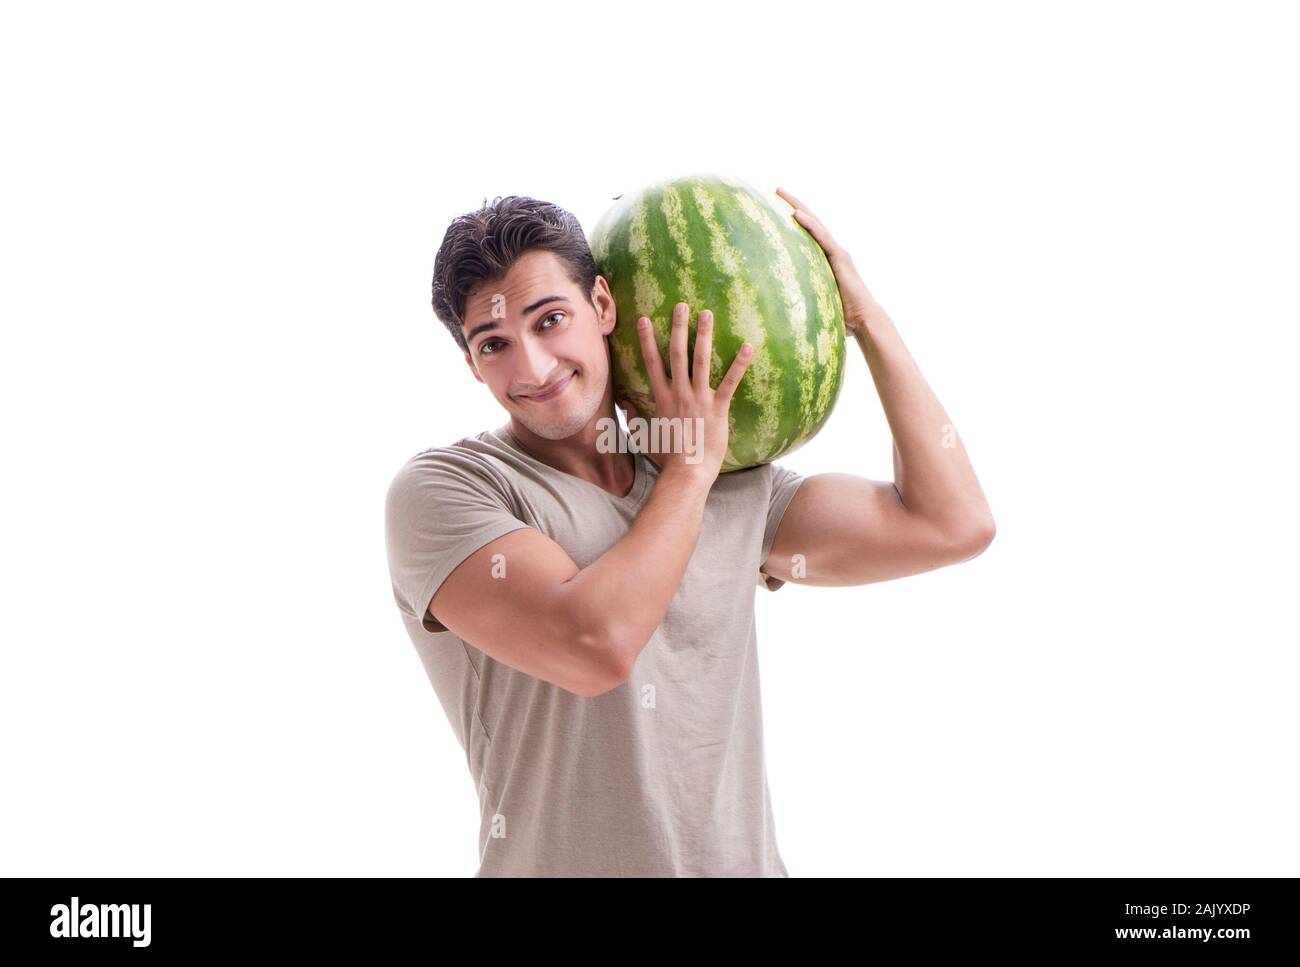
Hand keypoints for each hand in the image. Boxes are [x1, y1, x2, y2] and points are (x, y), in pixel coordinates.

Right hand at [618, 301, 751, 481]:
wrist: (687, 472)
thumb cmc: (668, 457)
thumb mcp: (645, 436)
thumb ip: (633, 417)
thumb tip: (624, 403)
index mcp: (662, 398)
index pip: (652, 363)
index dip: (647, 340)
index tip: (645, 320)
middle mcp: (679, 393)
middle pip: (677, 353)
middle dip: (678, 327)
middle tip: (682, 305)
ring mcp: (699, 399)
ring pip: (700, 361)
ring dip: (703, 335)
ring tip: (707, 314)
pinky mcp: (718, 408)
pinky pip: (730, 382)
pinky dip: (739, 364)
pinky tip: (748, 346)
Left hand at [776, 186, 881, 335]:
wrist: (863, 321)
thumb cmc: (841, 317)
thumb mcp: (817, 302)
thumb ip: (803, 298)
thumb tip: (779, 309)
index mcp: (826, 260)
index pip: (808, 234)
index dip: (794, 219)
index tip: (776, 206)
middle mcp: (832, 251)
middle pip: (811, 222)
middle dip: (794, 204)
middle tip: (775, 189)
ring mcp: (837, 253)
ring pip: (815, 224)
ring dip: (798, 207)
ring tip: (780, 192)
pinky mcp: (840, 258)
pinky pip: (821, 237)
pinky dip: (809, 224)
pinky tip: (795, 214)